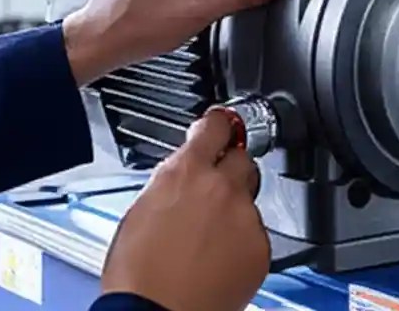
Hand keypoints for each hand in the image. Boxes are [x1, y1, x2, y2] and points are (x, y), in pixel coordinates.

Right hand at [100, 111, 268, 310]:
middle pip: (242, 158)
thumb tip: (181, 176)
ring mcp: (245, 218)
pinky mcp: (260, 247)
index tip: (221, 126)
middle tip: (213, 190)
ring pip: (249, 199)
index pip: (216, 126)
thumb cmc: (138, 273)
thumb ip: (170, 183)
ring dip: (234, 210)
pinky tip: (219, 258)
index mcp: (185, 172)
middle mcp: (220, 188)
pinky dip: (243, 240)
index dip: (218, 125)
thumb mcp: (140, 210)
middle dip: (229, 169)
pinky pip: (257, 232)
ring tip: (209, 239)